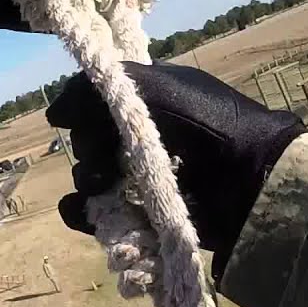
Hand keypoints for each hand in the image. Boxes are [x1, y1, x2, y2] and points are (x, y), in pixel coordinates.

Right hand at [45, 62, 305, 276]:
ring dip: (87, 183)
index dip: (84, 112)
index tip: (77, 121)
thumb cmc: (210, 125)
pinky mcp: (148, 218)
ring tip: (101, 188)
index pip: (99, 103)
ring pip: (93, 180)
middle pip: (92, 142)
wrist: (253, 181)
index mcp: (153, 102)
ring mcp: (146, 180)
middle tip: (102, 161)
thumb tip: (54, 115)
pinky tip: (79, 212)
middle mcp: (147, 139)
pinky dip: (83, 215)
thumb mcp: (159, 88)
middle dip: (88, 150)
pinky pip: (101, 217)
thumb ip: (101, 90)